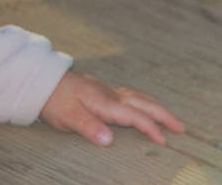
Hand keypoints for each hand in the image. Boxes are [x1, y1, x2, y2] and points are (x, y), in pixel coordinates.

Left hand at [39, 71, 184, 145]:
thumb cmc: (53, 100)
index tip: (164, 141)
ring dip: (154, 106)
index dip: (150, 128)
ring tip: (167, 117)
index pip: (135, 116)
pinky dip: (141, 101)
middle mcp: (109, 94)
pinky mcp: (99, 89)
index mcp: (105, 102)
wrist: (40, 80)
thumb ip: (89, 127)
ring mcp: (105, 90)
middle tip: (180, 127)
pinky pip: (128, 95)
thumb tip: (110, 139)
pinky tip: (140, 105)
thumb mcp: (67, 117)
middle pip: (143, 103)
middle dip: (163, 114)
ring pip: (137, 96)